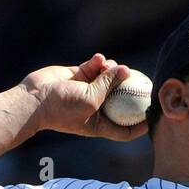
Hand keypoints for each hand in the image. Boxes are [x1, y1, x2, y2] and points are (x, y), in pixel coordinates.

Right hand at [21, 53, 147, 140]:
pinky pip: (94, 68)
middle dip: (130, 91)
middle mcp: (95, 109)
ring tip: (110, 66)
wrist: (35, 98)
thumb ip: (109, 84)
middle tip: (142, 80)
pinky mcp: (78, 77)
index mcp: (100, 124)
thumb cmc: (63, 108)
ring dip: (112, 71)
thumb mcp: (92, 99)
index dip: (140, 125)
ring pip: (108, 80)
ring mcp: (87, 92)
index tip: (153, 117)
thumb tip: (126, 70)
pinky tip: (99, 59)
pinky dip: (98, 63)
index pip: (124, 129)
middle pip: (120, 101)